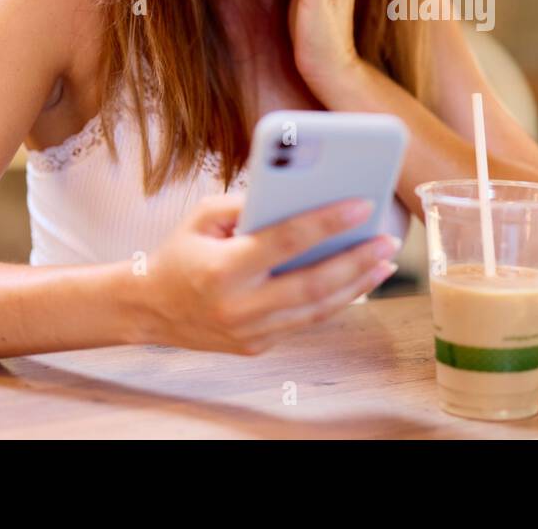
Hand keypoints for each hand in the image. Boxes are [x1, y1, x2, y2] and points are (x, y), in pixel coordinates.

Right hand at [131, 192, 399, 353]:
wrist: (150, 310)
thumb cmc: (180, 253)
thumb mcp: (202, 217)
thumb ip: (247, 203)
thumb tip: (300, 191)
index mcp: (222, 269)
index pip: (285, 242)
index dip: (327, 222)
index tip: (361, 204)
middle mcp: (238, 306)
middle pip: (311, 285)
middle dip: (356, 260)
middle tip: (387, 239)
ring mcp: (249, 332)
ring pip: (316, 310)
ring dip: (357, 284)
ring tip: (385, 259)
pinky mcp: (258, 346)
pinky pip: (306, 321)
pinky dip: (336, 299)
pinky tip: (359, 279)